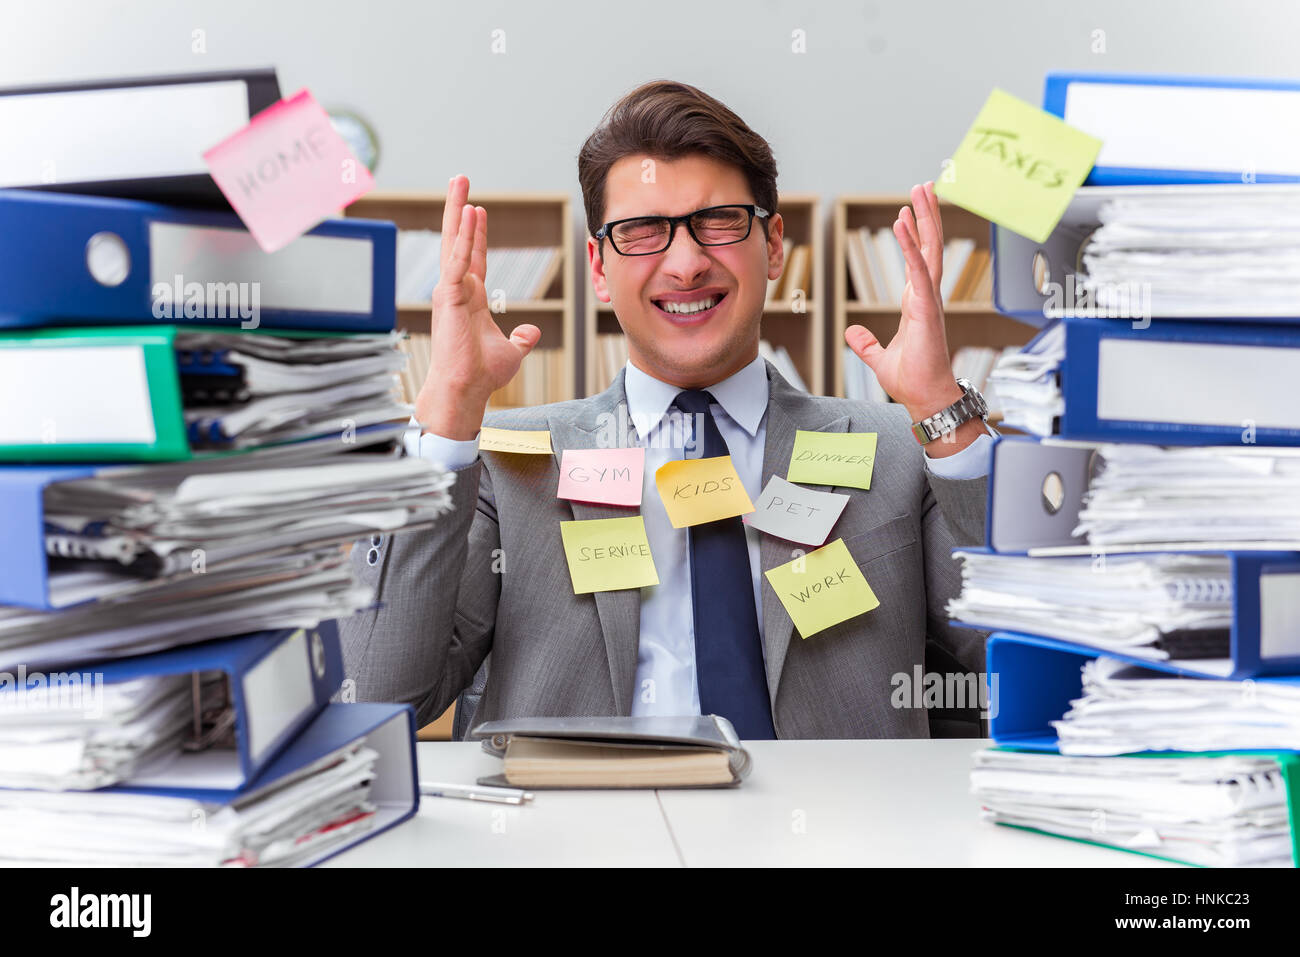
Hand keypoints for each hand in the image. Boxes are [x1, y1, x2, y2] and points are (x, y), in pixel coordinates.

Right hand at [414, 175, 541, 439]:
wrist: (466, 389)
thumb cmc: (481, 374)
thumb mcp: (511, 351)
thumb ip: (521, 338)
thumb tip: (530, 332)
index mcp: (470, 299)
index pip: (473, 256)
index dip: (475, 233)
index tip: (478, 209)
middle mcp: (457, 290)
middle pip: (457, 240)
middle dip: (458, 209)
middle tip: (459, 180)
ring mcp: (450, 291)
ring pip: (453, 242)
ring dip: (456, 210)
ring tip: (459, 182)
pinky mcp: (450, 297)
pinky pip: (457, 260)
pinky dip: (462, 238)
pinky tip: (467, 214)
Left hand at [844, 182, 962, 422]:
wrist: (926, 398)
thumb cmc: (911, 380)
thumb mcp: (879, 358)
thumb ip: (865, 343)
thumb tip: (851, 333)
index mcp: (916, 303)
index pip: (917, 260)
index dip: (915, 235)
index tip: (909, 210)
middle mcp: (926, 296)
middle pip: (928, 246)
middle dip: (926, 215)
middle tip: (923, 186)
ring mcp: (929, 300)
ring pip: (929, 250)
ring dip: (925, 218)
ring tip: (921, 190)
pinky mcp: (926, 309)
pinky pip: (919, 270)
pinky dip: (911, 245)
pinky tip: (904, 223)